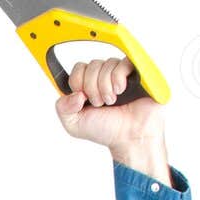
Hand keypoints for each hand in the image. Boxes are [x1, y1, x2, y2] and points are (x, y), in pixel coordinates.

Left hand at [55, 56, 169, 182]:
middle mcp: (104, 76)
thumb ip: (62, 107)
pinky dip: (118, 78)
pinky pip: (123, 63)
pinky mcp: (137, 72)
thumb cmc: (106, 130)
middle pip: (92, 65)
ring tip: (112, 101)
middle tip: (100, 103)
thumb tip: (74, 93)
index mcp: (88, 85)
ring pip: (107, 64)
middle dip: (92, 88)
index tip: (83, 99)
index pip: (78, 68)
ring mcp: (121, 73)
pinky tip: (120, 90)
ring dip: (105, 87)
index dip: (78, 82)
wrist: (130, 137)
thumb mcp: (74, 124)